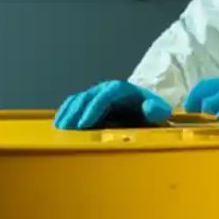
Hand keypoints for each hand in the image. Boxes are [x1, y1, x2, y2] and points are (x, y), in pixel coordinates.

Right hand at [53, 80, 172, 129]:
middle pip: (87, 97)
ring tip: (60, 129)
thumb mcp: (159, 111)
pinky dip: (65, 112)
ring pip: (77, 100)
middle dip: (76, 113)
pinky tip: (58, 124)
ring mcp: (95, 94)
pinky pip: (74, 104)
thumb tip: (149, 107)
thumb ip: (157, 110)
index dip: (93, 108)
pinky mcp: (89, 101)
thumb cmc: (151, 111)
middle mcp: (106, 89)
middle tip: (67, 129)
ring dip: (67, 113)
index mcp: (122, 89)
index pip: (105, 95)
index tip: (84, 123)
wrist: (146, 107)